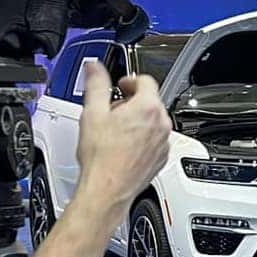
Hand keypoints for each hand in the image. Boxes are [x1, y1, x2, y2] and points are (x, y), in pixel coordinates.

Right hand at [76, 63, 171, 214]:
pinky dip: (142, 138)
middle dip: (131, 102)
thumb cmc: (101, 157)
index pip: (145, 80)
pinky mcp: (161, 157)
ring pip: (153, 121)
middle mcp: (161, 123)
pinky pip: (154, 139)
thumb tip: (94, 67)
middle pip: (150, 101)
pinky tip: (123, 146)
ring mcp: (163, 141)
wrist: (107, 189)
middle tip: (112, 110)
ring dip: (137, 120)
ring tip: (115, 130)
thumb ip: (95, 84)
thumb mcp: (93, 113)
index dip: (129, 80)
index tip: (120, 85)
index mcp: (148, 107)